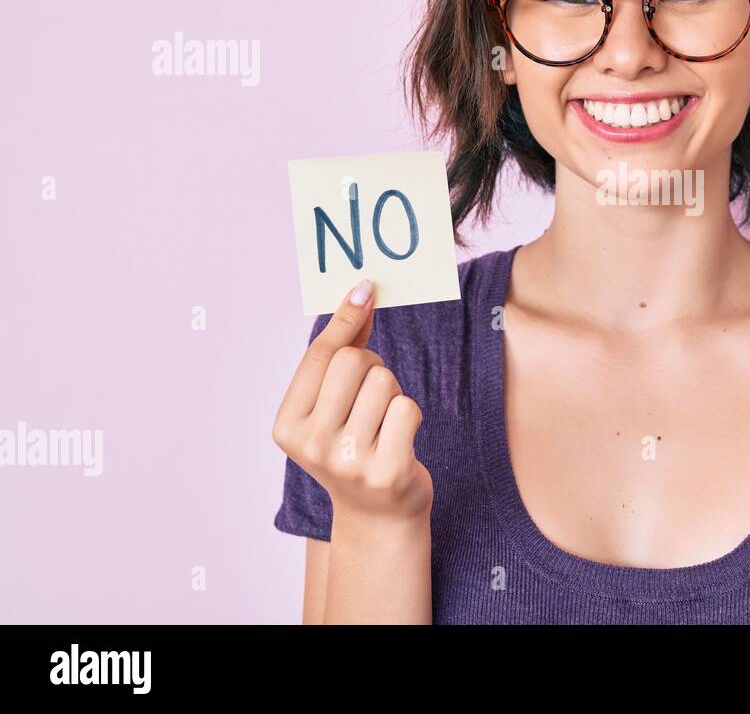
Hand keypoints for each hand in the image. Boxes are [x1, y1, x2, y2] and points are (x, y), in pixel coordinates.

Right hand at [272, 280, 433, 523]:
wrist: (377, 514)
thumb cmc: (354, 445)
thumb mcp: (333, 405)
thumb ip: (341, 351)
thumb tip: (360, 294)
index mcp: (287, 425)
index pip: (320, 354)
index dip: (346, 318)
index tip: (366, 288)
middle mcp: (311, 444)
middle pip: (354, 362)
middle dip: (372, 367)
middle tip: (371, 397)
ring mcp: (347, 460)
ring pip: (385, 382)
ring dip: (393, 394)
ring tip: (383, 423)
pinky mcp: (386, 471)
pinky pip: (407, 408)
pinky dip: (409, 416)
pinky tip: (399, 440)